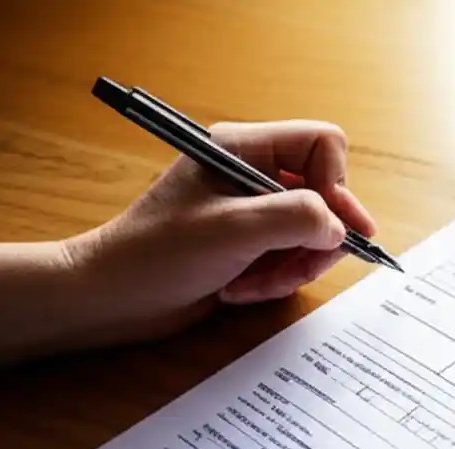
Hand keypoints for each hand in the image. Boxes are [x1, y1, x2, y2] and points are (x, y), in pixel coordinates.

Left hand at [63, 120, 376, 343]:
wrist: (114, 298)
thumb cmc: (158, 254)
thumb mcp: (233, 230)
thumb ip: (296, 219)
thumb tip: (340, 228)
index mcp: (243, 148)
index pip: (322, 145)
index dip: (336, 185)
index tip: (330, 229)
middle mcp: (253, 172)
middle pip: (325, 194)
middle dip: (316, 238)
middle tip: (300, 268)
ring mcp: (253, 209)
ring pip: (314, 231)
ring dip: (294, 265)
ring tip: (258, 284)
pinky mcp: (252, 244)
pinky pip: (293, 257)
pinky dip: (277, 279)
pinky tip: (242, 289)